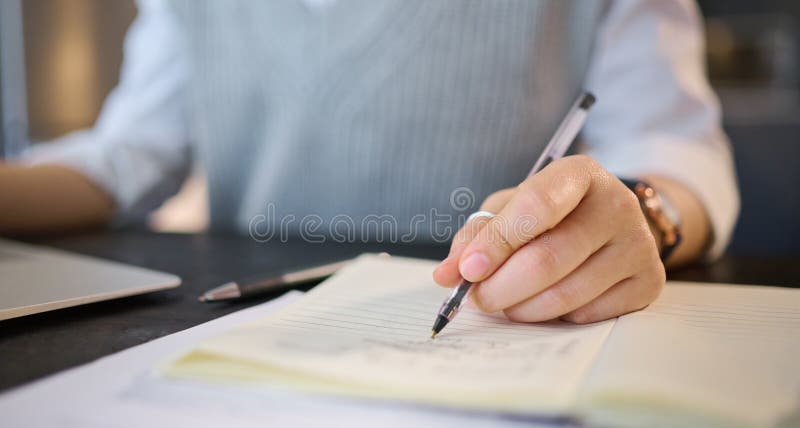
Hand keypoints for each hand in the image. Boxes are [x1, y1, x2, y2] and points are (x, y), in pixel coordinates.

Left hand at [433, 155, 664, 323]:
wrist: (611, 224)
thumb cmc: (550, 214)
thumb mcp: (511, 208)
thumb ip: (477, 235)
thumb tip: (447, 274)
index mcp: (579, 174)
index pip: (537, 206)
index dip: (497, 242)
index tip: (467, 270)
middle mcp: (618, 204)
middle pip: (548, 258)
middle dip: (500, 287)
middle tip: (478, 298)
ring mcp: (639, 244)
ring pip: (566, 294)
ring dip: (522, 308)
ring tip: (506, 302)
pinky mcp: (649, 282)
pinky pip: (588, 314)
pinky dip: (556, 317)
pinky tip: (546, 303)